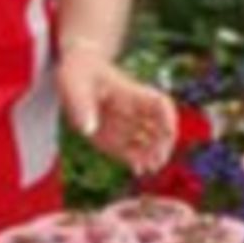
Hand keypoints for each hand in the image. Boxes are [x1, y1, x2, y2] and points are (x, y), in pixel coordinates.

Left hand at [56, 49, 176, 174]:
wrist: (75, 71)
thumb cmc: (78, 72)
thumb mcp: (74, 84)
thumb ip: (81, 106)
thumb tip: (89, 130)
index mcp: (129, 93)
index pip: (160, 103)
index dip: (169, 117)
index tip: (168, 131)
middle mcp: (133, 110)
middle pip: (160, 128)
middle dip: (163, 144)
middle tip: (157, 160)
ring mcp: (125, 124)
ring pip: (149, 142)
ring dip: (153, 155)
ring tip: (149, 169)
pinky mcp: (114, 136)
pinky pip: (132, 151)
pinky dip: (137, 161)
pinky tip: (137, 171)